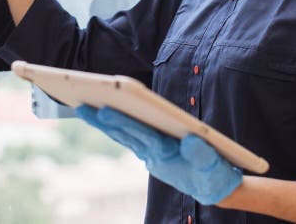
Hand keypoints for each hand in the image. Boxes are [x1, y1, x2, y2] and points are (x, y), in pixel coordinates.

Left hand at [74, 105, 242, 204]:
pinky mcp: (152, 153)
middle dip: (103, 121)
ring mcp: (151, 155)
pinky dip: (116, 127)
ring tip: (83, 108)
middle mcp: (153, 155)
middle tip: (81, 106)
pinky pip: (130, 138)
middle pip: (125, 134)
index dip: (123, 122)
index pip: (141, 135)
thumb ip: (203, 154)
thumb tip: (192, 140)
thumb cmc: (214, 175)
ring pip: (124, 136)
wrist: (213, 189)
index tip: (104, 110)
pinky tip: (103, 116)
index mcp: (166, 155)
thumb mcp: (213, 167)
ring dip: (104, 123)